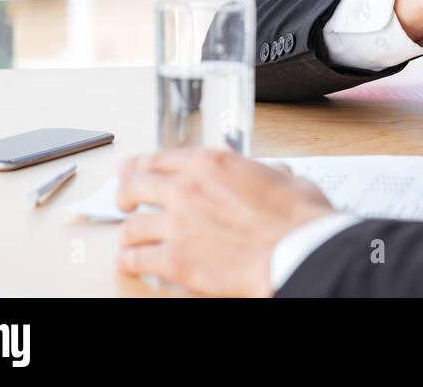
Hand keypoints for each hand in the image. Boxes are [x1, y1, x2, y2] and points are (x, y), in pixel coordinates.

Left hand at [115, 149, 334, 296]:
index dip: (138, 166)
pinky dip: (131, 262)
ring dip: (129, 234)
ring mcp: (177, 225)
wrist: (298, 252)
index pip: (159, 159)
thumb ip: (269, 172)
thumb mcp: (286, 179)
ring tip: (131, 240)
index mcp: (212, 164)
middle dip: (125, 196)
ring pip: (131, 227)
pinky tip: (132, 264)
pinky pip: (136, 259)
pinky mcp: (174, 260)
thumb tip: (273, 172)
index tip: (130, 171)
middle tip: (124, 203)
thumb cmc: (298, 218)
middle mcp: (187, 189)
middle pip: (134, 187)